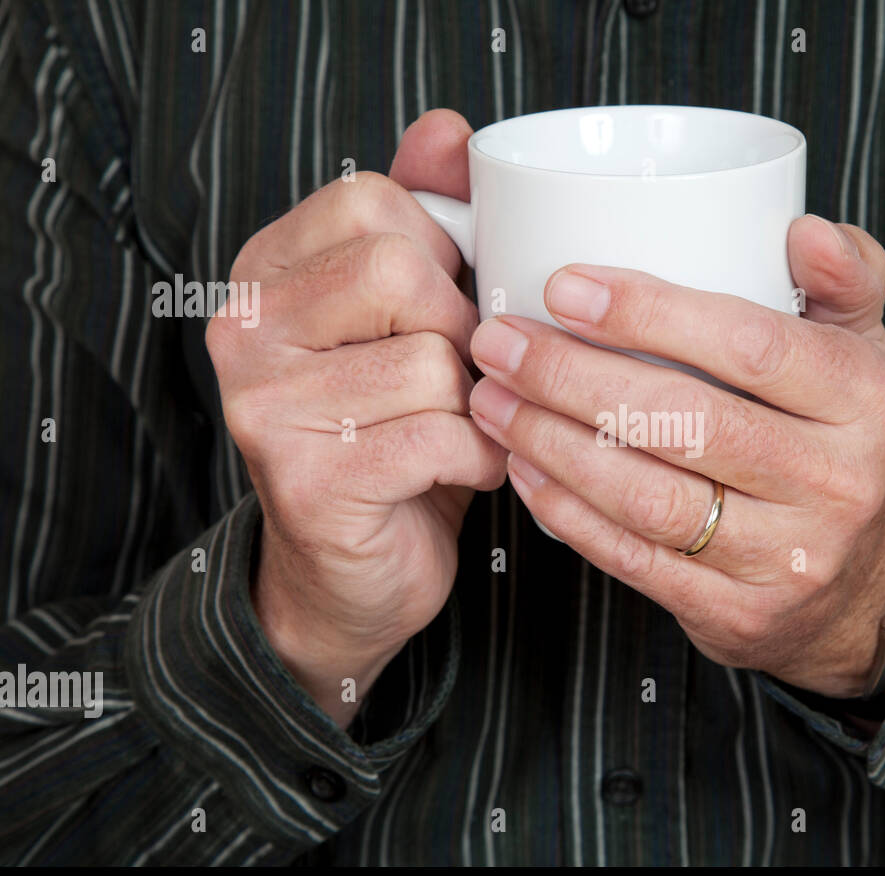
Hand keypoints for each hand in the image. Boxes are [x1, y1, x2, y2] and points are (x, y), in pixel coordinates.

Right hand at [206, 110, 505, 724]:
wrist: (350, 575)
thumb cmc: (392, 436)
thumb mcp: (404, 320)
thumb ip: (421, 220)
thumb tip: (447, 130)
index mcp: (265, 273)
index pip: (374, 200)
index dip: (444, 252)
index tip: (448, 304)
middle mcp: (244, 330)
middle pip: (402, 272)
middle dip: (462, 330)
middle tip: (462, 377)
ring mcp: (265, 407)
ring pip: (433, 362)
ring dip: (478, 405)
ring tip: (460, 429)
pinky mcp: (306, 480)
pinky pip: (442, 437)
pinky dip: (479, 460)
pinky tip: (462, 472)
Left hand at [468, 215, 884, 697]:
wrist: (863, 582)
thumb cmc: (840, 442)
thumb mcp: (864, 353)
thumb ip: (844, 279)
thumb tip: (802, 229)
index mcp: (867, 400)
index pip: (752, 347)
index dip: (650, 314)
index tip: (565, 286)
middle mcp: (836, 482)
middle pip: (688, 422)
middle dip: (574, 378)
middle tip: (500, 344)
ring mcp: (789, 558)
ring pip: (650, 497)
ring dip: (555, 445)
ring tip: (493, 400)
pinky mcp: (740, 615)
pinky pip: (637, 561)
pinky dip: (569, 514)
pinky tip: (526, 469)